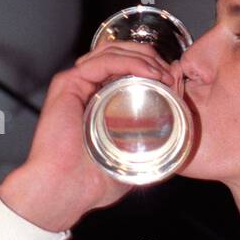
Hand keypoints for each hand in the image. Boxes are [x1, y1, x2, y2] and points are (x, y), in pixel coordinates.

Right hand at [0, 41, 182, 230]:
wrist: (65, 189)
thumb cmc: (93, 181)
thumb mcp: (133, 157)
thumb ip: (150, 141)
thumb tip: (175, 127)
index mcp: (99, 100)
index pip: (126, 67)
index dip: (152, 67)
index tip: (173, 81)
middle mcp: (87, 88)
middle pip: (120, 53)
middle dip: (150, 57)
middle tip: (170, 74)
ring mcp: (76, 84)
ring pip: (113, 51)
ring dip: (143, 57)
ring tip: (162, 73)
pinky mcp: (68, 83)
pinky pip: (103, 61)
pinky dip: (129, 61)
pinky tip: (148, 73)